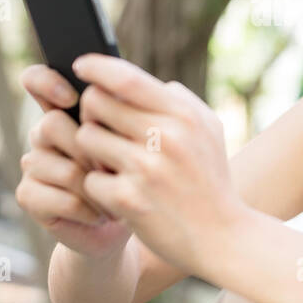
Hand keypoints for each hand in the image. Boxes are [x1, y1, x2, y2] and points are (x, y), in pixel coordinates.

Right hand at [14, 64, 132, 258]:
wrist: (125, 223)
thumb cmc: (133, 175)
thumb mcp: (134, 139)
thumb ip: (126, 112)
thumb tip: (138, 90)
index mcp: (65, 111)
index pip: (36, 80)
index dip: (46, 82)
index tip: (71, 97)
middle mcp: (43, 133)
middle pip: (51, 124)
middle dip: (92, 153)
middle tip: (116, 170)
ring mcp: (33, 164)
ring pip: (62, 167)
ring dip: (96, 186)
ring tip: (114, 193)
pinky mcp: (29, 195)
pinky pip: (59, 198)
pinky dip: (88, 210)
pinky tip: (100, 213)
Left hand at [69, 52, 250, 278]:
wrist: (222, 238)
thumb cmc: (210, 180)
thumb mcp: (209, 131)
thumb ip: (179, 100)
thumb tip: (138, 81)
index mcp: (184, 116)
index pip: (126, 78)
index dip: (96, 67)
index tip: (80, 64)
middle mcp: (165, 138)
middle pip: (96, 103)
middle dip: (91, 112)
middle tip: (100, 126)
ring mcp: (145, 170)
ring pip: (86, 138)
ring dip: (90, 150)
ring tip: (109, 162)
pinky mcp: (128, 200)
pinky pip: (89, 177)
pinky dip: (97, 185)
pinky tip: (115, 193)